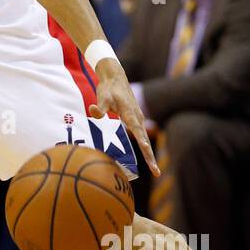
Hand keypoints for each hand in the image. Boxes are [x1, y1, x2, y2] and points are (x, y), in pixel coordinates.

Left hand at [89, 58, 158, 176]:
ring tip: (154, 170)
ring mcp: (138, 118)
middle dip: (150, 156)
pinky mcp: (136, 120)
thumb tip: (93, 111)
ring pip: (145, 139)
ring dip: (149, 154)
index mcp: (129, 112)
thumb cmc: (108, 88)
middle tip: (156, 171)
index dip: (141, 139)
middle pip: (145, 139)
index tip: (146, 149)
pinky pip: (142, 136)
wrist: (115, 77)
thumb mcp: (102, 96)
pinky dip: (145, 147)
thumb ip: (99, 106)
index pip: (136, 128)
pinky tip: (148, 159)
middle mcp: (137, 117)